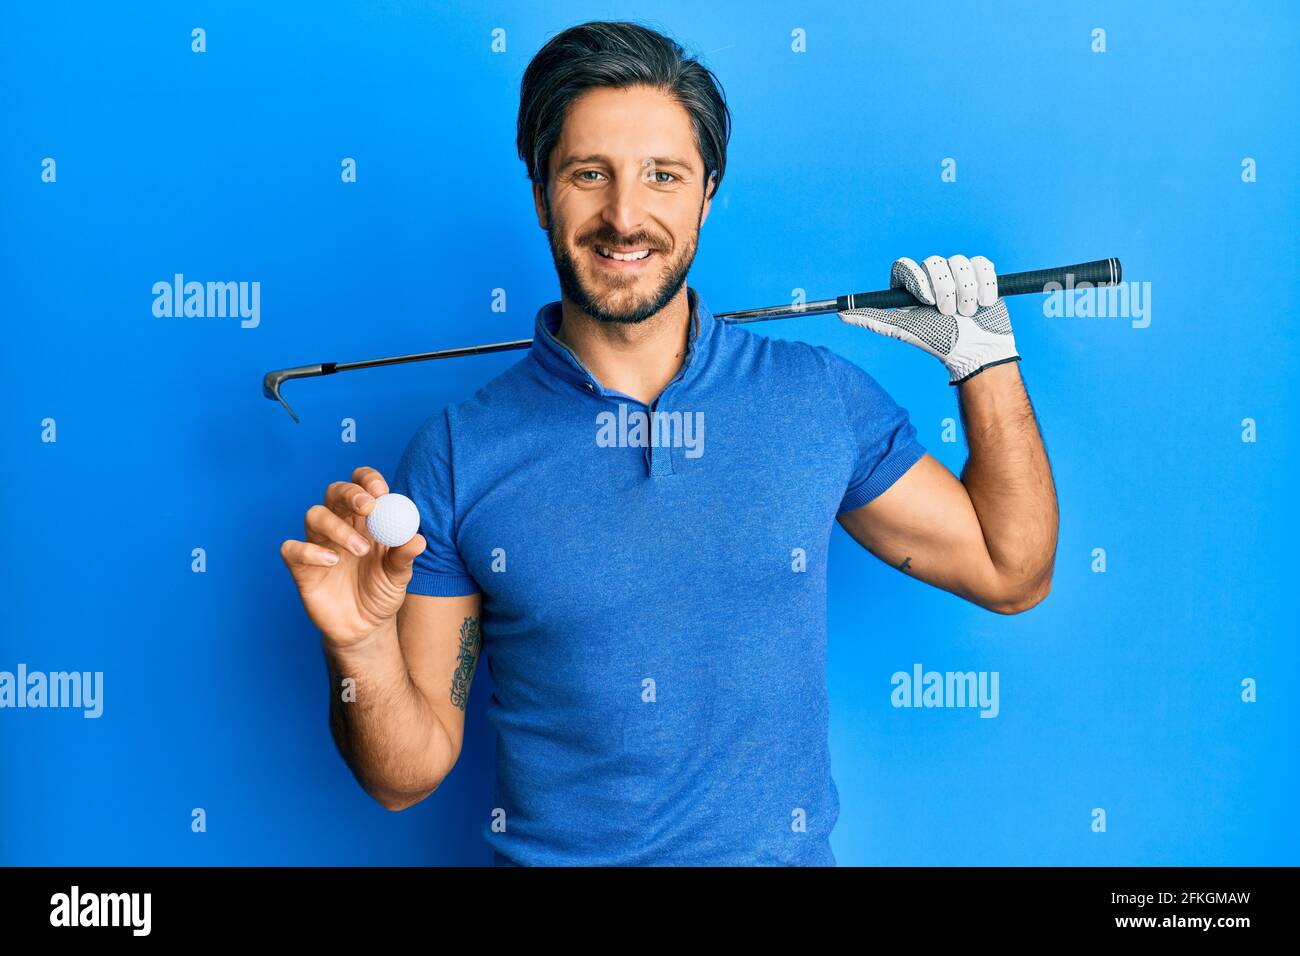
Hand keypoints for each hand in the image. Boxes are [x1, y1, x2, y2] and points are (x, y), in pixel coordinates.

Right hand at [279, 466, 427, 648]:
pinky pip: (292, 548)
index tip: (381, 490)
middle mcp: (339, 525)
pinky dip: (309, 551)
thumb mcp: (399, 576)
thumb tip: (418, 540)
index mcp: (365, 519)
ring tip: (361, 550)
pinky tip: (332, 562)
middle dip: (350, 493)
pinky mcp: (300, 566)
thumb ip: (404, 557)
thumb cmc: (382, 592)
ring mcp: (318, 543)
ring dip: (338, 527)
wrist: (364, 627)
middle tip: (368, 507)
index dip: (368, 480)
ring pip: (315, 515)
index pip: (362, 486)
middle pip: (335, 492)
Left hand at [838, 254, 1019, 384]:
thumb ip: (872, 319)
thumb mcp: (902, 329)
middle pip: (934, 262)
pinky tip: (983, 303)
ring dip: (966, 292)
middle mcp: (931, 276)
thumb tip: (840, 313)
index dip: (917, 279)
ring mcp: (956, 272)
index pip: (904, 266)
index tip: (926, 299)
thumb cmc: (937, 340)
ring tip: (967, 312)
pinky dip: (984, 285)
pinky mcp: (980, 272)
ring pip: (960, 261)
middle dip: (945, 290)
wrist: (976, 350)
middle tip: (948, 313)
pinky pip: (981, 264)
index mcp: (909, 286)